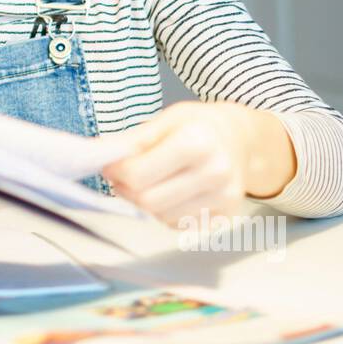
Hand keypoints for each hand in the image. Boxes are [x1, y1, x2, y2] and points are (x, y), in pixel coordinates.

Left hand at [100, 101, 295, 226]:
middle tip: (122, 177)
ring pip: (161, 217)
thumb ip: (133, 140)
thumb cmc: (201, 126)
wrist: (242, 140)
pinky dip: (165, 212)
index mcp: (198, 142)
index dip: (116, 172)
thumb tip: (100, 152)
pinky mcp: (225, 216)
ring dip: (145, 203)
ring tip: (149, 182)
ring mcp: (224, 198)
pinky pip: (178, 225)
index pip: (139, 174)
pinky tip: (171, 192)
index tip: (110, 166)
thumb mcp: (167, 119)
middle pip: (148, 201)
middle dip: (127, 190)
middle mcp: (215, 172)